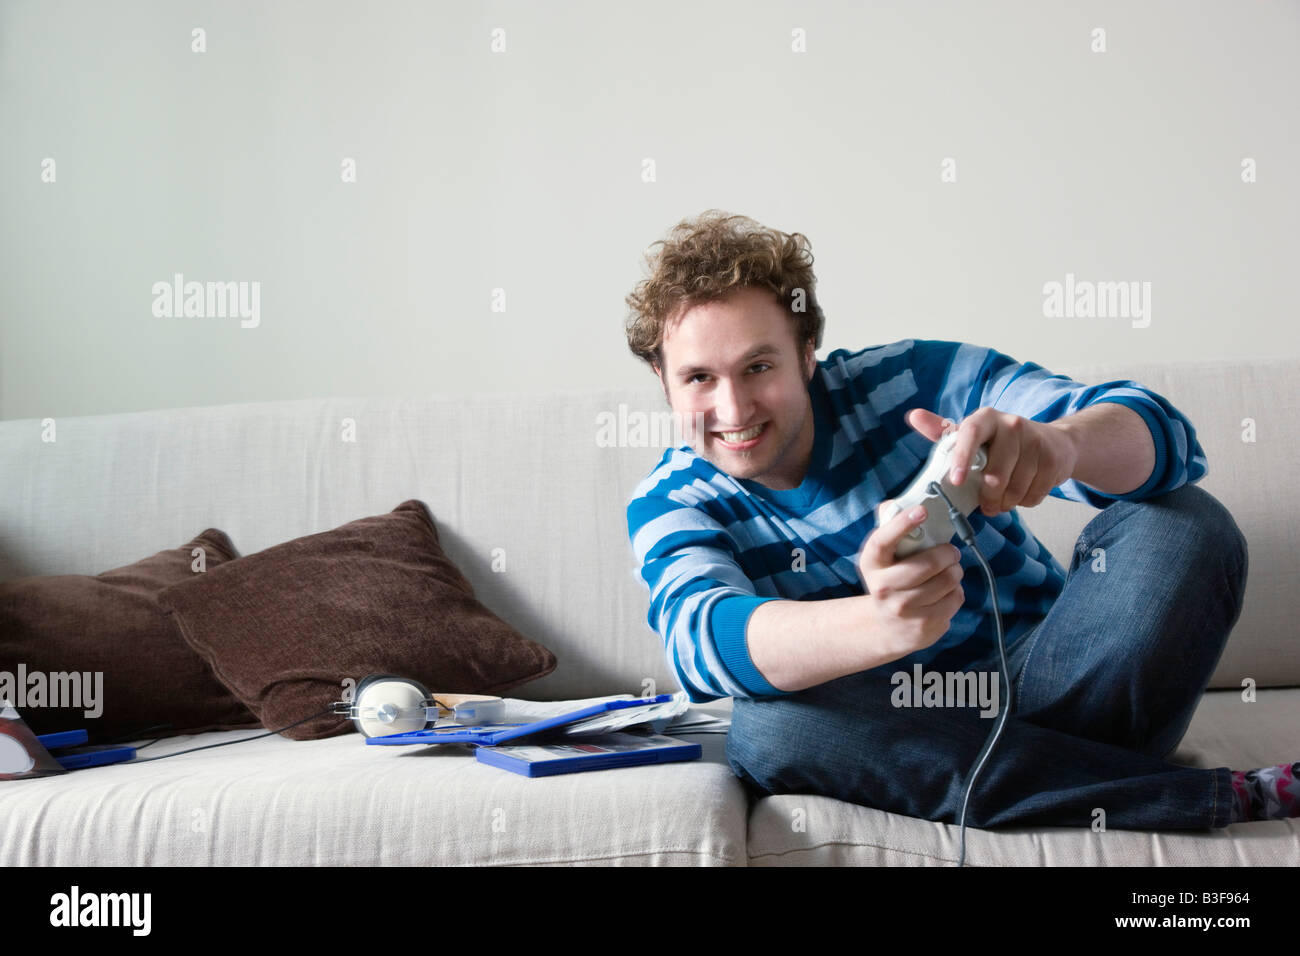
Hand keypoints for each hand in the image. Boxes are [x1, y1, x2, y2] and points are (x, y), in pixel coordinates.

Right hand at [856, 501, 965, 660]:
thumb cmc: (891, 579)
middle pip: (927, 564)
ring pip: (947, 581)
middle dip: (947, 554)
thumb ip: (891, 526)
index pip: (883, 540)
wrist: (886, 626)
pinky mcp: (924, 626)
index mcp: (872, 563)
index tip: (922, 510)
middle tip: (951, 552)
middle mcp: (883, 588)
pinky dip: (956, 592)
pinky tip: (945, 593)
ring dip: (955, 572)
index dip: (902, 523)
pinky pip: (955, 599)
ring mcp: (903, 610)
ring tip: (949, 572)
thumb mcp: (884, 556)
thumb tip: (905, 503)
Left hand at [905, 407, 1077, 516]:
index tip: (956, 480)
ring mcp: (1035, 441)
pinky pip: (1033, 495)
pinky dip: (1024, 502)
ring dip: (1005, 503)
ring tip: (1002, 501)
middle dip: (988, 497)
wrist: (1053, 442)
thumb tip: (914, 416)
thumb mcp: (973, 434)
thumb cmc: (1001, 442)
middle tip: (985, 505)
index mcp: (986, 418)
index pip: (971, 433)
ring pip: (1014, 489)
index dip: (962, 458)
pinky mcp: (1053, 460)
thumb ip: (943, 431)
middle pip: (994, 474)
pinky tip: (1022, 493)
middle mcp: (1012, 425)